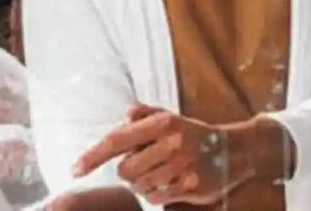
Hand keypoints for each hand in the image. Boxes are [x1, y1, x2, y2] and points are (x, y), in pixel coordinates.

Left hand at [73, 105, 252, 206]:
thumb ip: (146, 115)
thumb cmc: (194, 134)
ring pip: (139, 186)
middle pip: (125, 170)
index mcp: (162, 123)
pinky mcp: (190, 186)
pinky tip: (169, 182)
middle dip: (127, 171)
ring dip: (143, 183)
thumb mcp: (171, 118)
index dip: (93, 156)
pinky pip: (156, 197)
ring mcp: (181, 166)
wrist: (235, 150)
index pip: (118, 140)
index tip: (75, 169)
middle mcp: (171, 143)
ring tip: (160, 172)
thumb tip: (127, 113)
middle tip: (143, 165)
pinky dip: (156, 194)